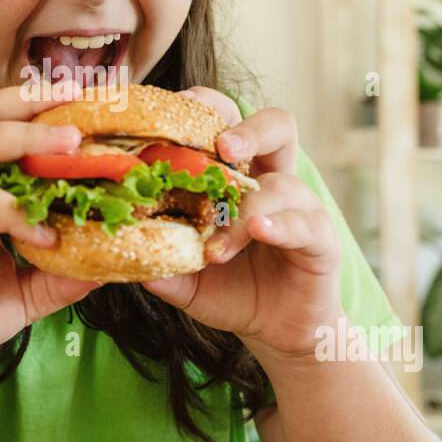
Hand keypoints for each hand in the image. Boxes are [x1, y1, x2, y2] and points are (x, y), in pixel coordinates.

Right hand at [0, 81, 101, 378]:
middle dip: (31, 101)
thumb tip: (110, 267)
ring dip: (25, 138)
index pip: (3, 125)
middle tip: (79, 99)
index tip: (89, 98)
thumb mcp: (25, 294)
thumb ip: (62, 277)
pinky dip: (9, 209)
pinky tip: (42, 231)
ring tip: (70, 144)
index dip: (41, 107)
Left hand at [140, 87, 345, 361]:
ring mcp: (302, 208)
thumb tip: (120, 248)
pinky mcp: (321, 239)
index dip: (209, 108)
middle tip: (221, 146)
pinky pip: (303, 223)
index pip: (230, 124)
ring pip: (281, 185)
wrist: (276, 333)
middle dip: (249, 128)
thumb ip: (159, 261)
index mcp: (240, 178)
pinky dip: (278, 225)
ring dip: (245, 210)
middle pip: (277, 128)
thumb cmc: (231, 291)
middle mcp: (273, 182)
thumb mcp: (186, 277)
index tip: (177, 109)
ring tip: (215, 248)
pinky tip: (257, 231)